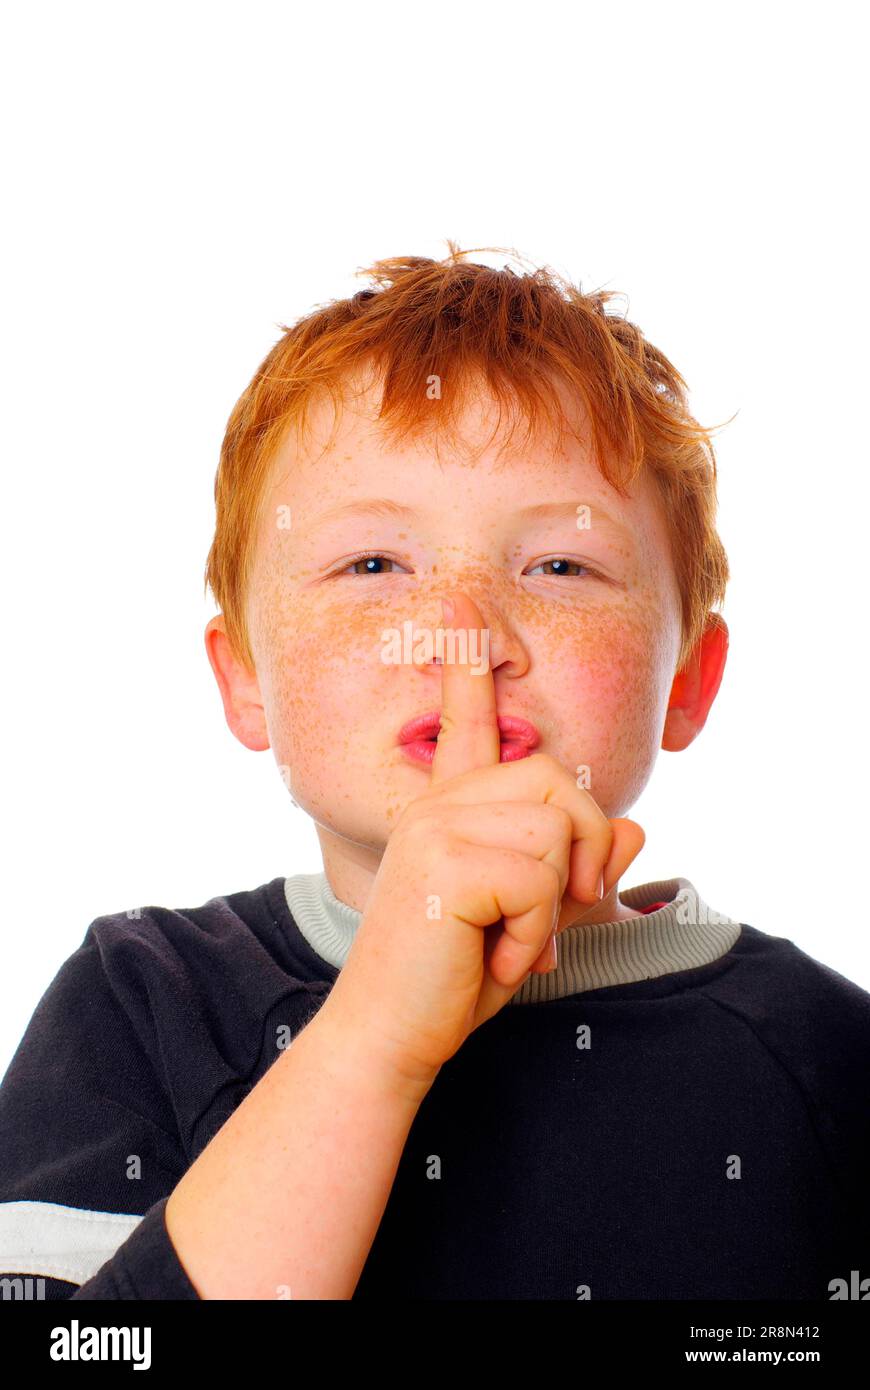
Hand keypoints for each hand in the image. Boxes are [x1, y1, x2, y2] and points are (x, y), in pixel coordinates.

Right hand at [324, 590, 644, 1090]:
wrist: (391, 1033)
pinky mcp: (446, 860)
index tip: (463, 609)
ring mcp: (438, 826)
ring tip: (505, 945)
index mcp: (449, 810)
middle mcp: (440, 805)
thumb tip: (636, 828)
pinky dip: (536, 936)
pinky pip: (542, 882)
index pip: (467, 726)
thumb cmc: (451, 979)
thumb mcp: (529, 921)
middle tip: (551, 916)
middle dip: (584, 854)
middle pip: (561, 786)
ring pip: (560, 834)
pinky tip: (496, 959)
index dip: (468, 671)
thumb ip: (576, 872)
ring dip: (551, 910)